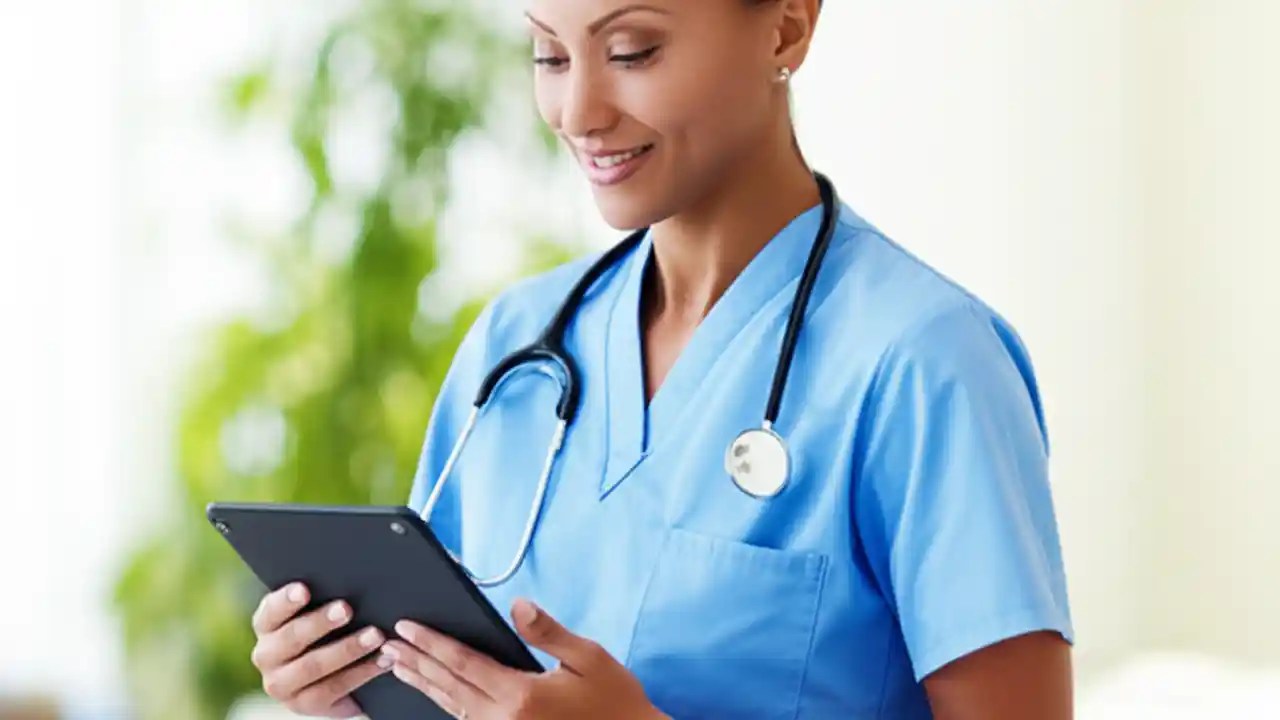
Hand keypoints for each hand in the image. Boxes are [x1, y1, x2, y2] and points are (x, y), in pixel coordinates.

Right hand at [250, 582, 391, 717]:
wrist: (331, 673)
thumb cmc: (328, 628)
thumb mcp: (319, 611)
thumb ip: (325, 595)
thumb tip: (351, 574)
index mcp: (267, 626)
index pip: (270, 611)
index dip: (285, 601)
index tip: (305, 589)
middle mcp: (267, 656)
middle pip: (290, 638)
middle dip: (319, 623)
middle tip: (346, 608)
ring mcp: (282, 685)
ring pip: (312, 666)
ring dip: (347, 649)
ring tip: (376, 635)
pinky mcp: (304, 705)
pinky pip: (333, 689)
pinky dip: (362, 673)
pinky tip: (383, 660)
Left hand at [380, 599, 666, 719]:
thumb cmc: (614, 699)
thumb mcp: (587, 657)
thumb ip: (548, 632)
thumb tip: (519, 605)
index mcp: (521, 696)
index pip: (463, 664)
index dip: (431, 643)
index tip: (407, 627)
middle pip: (448, 687)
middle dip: (416, 662)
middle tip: (387, 644)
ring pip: (451, 708)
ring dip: (422, 684)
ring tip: (397, 666)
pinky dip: (444, 704)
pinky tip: (433, 693)